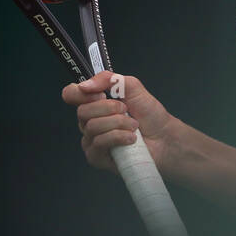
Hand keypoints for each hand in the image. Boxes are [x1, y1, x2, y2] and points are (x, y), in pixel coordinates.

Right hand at [60, 70, 175, 174]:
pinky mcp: (97, 157)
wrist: (164, 137)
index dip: (79, 93)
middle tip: (126, 110)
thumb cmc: (150, 114)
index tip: (101, 94)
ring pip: (92, 127)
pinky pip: (99, 143)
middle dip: (109, 109)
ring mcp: (91, 140)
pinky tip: (130, 139)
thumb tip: (85, 85)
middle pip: (82, 111)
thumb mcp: (132, 87)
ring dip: (119, 123)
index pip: (70, 94)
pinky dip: (118, 137)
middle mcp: (89, 122)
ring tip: (133, 126)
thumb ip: (109, 79)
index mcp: (94, 103)